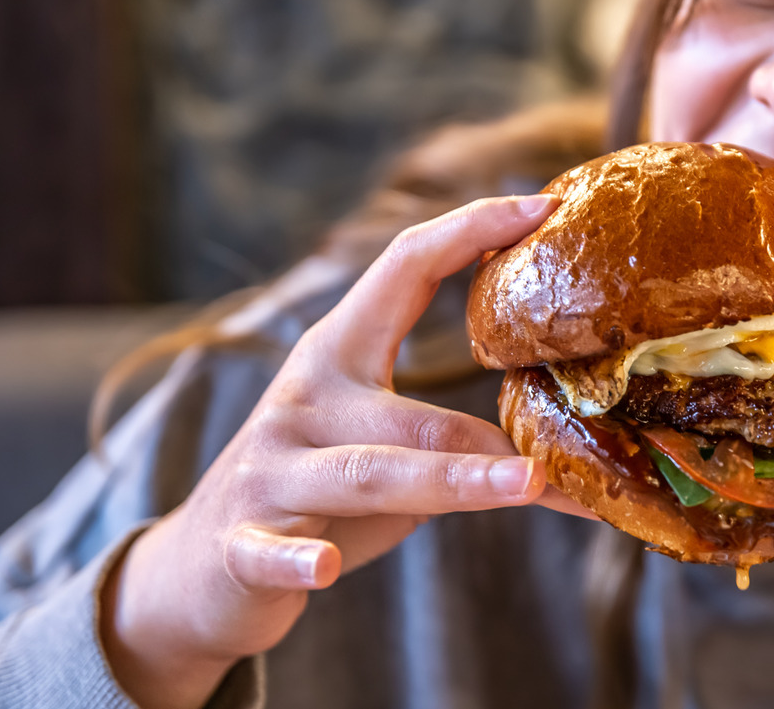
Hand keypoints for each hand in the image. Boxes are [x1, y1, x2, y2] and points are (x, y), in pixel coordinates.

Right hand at [101, 194, 592, 708]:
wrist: (201, 568)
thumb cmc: (318, 492)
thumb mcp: (383, 443)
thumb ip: (453, 431)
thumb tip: (573, 440)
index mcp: (340, 352)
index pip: (404, 267)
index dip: (470, 230)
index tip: (541, 205)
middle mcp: (305, 400)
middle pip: (411, 411)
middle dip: (489, 434)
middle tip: (567, 449)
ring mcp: (271, 471)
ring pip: (369, 473)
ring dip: (452, 480)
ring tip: (523, 485)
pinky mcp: (241, 543)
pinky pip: (272, 551)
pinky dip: (296, 560)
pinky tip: (324, 569)